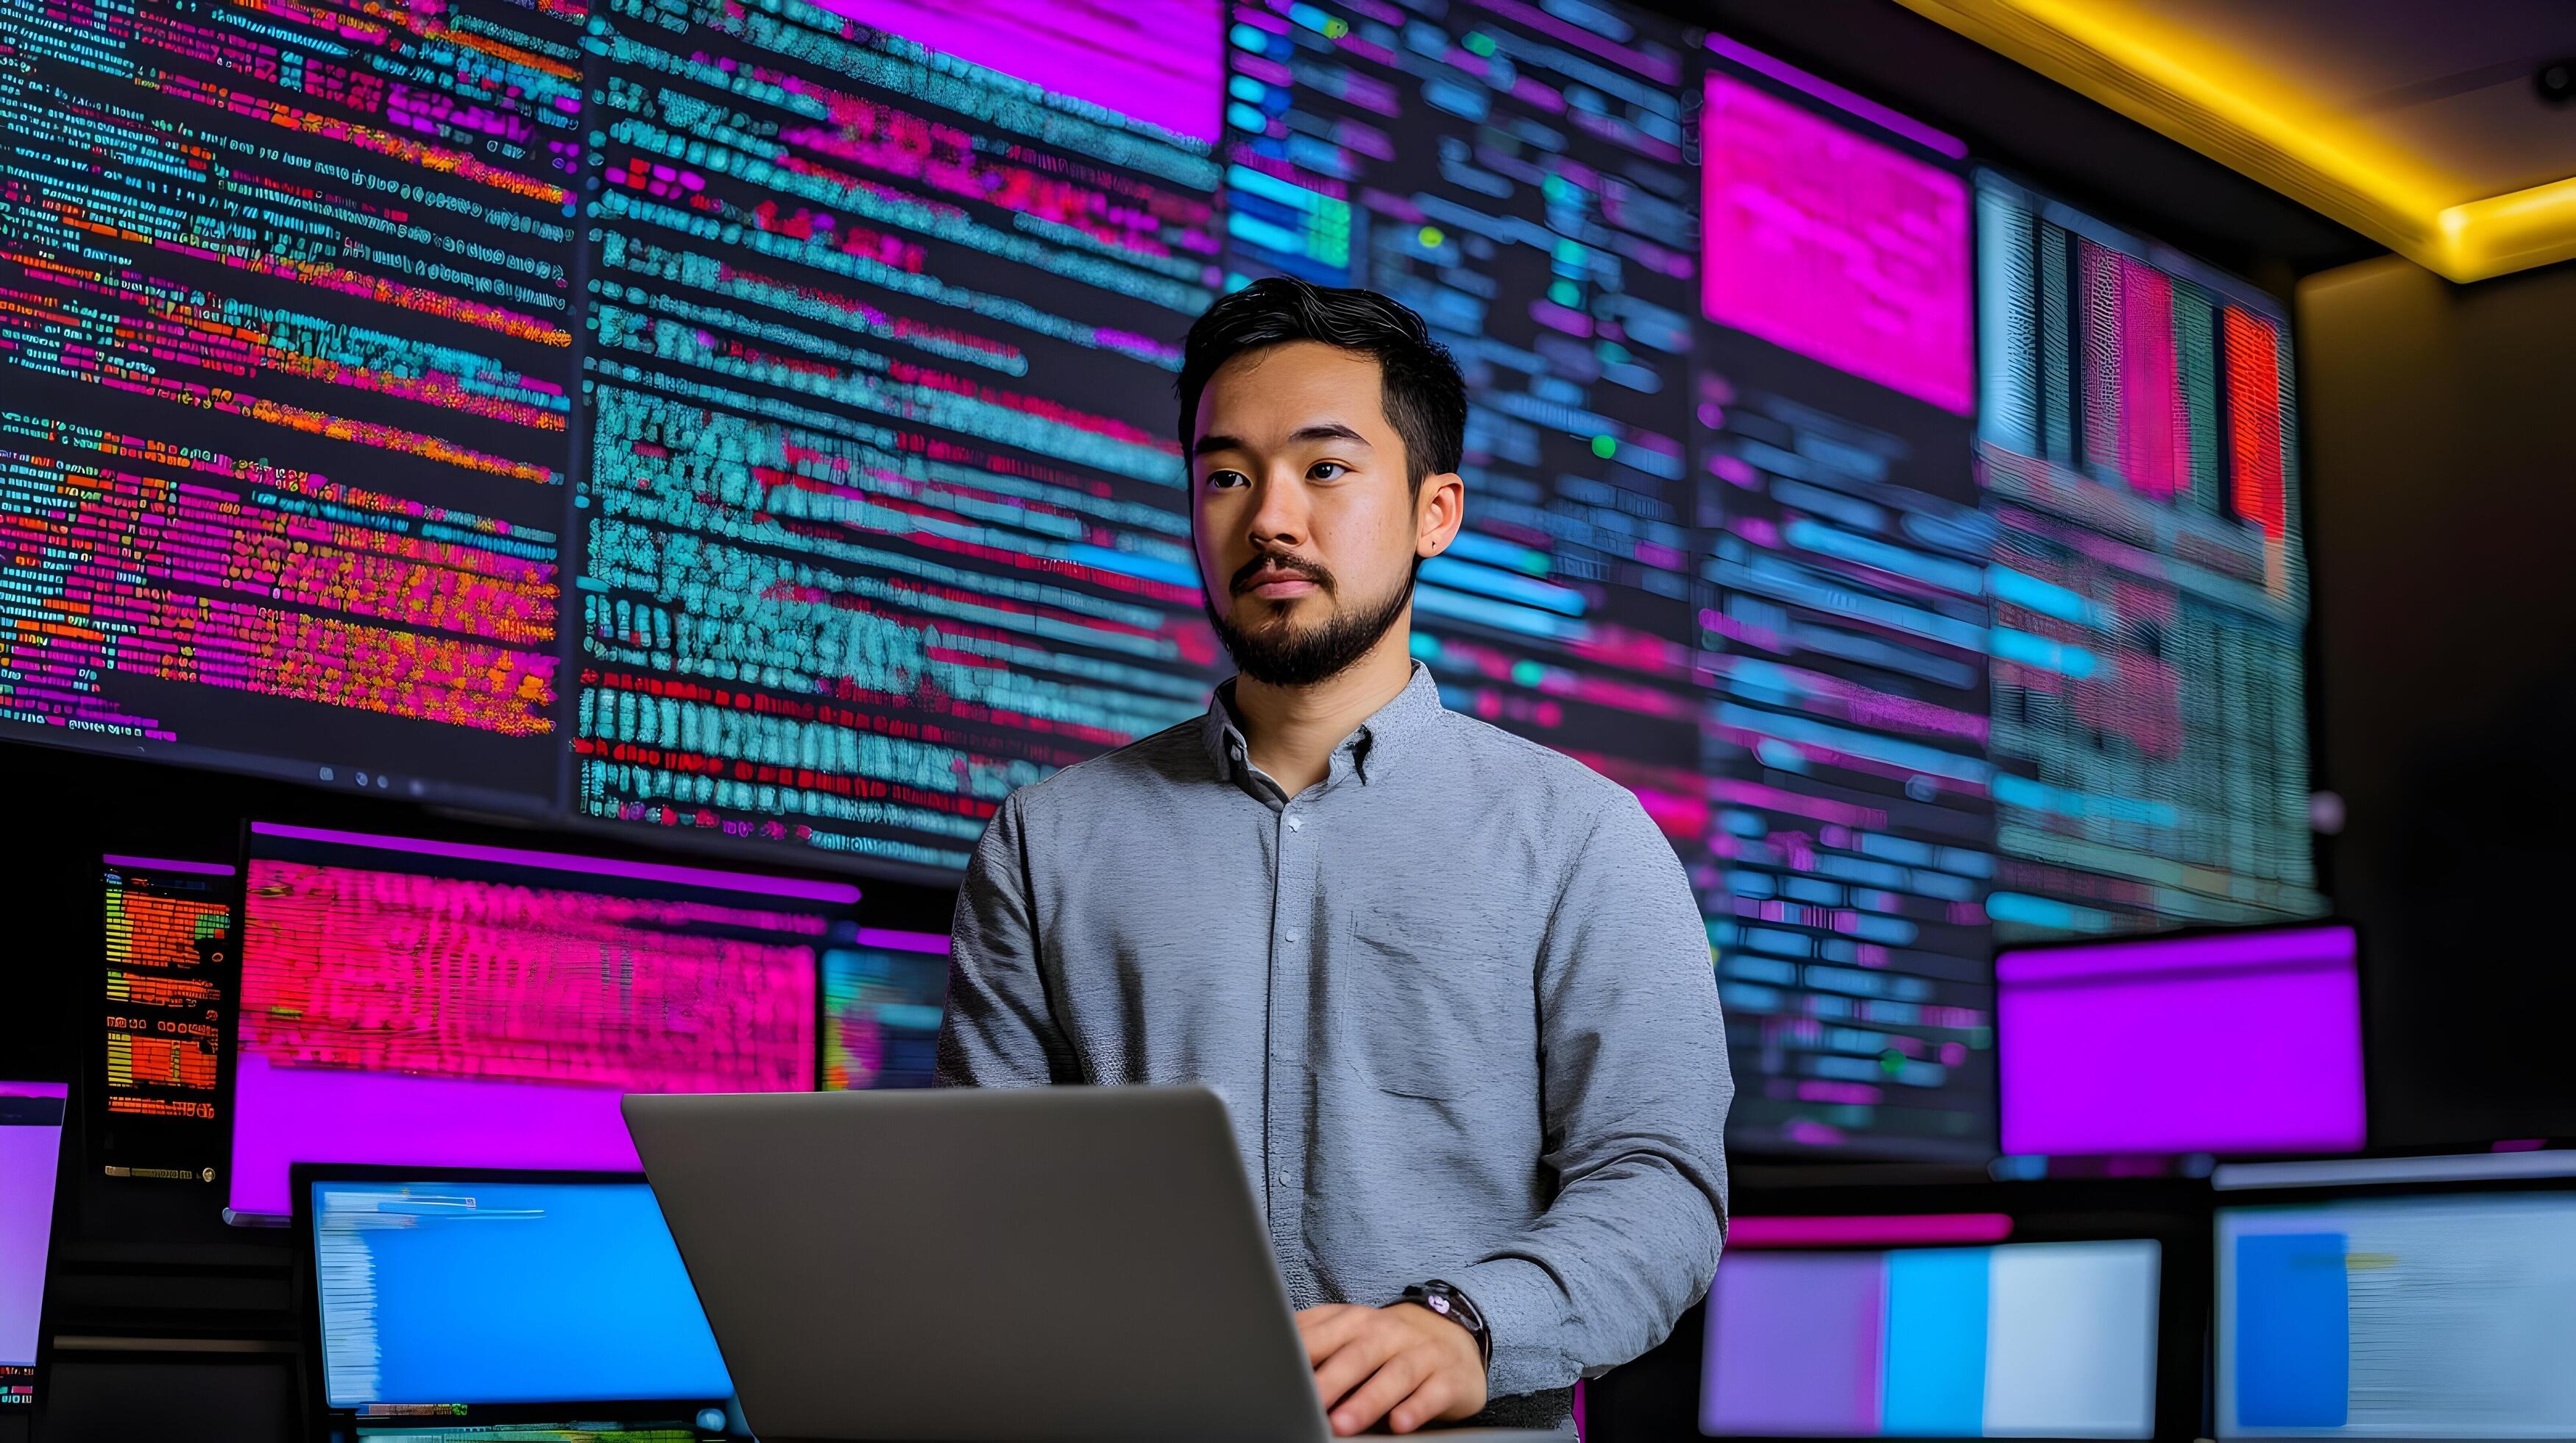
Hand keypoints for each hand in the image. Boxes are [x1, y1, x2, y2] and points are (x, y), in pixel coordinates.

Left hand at [1295, 1301, 1487, 1435]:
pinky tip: (1400, 1423)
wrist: (1453, 1339)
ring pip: (1395, 1374)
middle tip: (1306, 1404)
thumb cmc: (1385, 1344)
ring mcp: (1421, 1352)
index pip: (1322, 1334)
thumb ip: (1313, 1343)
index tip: (1278, 1377)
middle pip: (1356, 1354)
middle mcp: (1387, 1332)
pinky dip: (1416, 1408)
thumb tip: (1265, 1363)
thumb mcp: (1349, 1336)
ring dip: (1368, 1400)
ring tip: (1343, 1424)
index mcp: (1353, 1321)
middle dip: (1330, 1380)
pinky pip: (1433, 1393)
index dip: (1299, 1355)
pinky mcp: (1448, 1377)